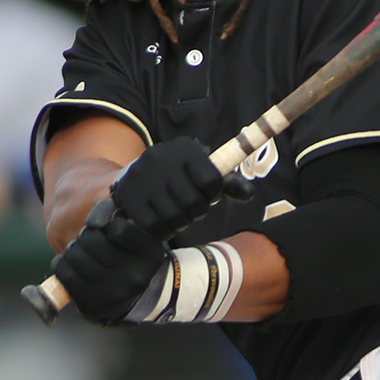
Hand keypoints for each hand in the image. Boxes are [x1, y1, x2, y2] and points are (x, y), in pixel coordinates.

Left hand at [53, 206, 168, 323]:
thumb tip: (93, 221)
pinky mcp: (92, 303)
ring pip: (75, 256)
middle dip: (85, 236)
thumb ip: (115, 215)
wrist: (126, 298)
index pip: (118, 228)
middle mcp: (136, 277)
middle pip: (92, 241)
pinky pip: (64, 273)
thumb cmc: (126, 256)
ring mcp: (113, 293)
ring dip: (72, 249)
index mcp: (151, 255)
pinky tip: (69, 264)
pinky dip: (61, 264)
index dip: (107, 225)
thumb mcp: (132, 234)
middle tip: (88, 240)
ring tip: (79, 252)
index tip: (107, 231)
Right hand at [108, 139, 226, 239]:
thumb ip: (228, 183)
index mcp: (184, 149)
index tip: (205, 195)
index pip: (212, 181)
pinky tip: (164, 222)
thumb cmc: (179, 179)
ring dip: (181, 222)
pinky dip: (164, 230)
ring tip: (178, 215)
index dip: (213, 195)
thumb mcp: (203, 174)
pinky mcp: (129, 198)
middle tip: (191, 209)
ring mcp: (142, 178)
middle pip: (194, 202)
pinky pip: (156, 226)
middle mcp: (161, 158)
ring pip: (175, 217)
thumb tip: (249, 193)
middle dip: (197, 211)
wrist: (135, 179)